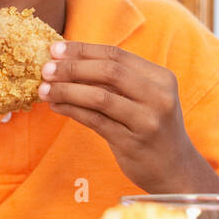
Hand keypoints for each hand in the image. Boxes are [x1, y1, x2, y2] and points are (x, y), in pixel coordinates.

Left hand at [38, 41, 214, 190]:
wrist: (175, 169)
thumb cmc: (149, 126)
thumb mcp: (143, 98)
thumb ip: (114, 80)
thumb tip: (65, 60)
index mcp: (161, 78)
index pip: (116, 55)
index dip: (82, 49)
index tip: (54, 48)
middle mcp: (159, 96)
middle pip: (108, 71)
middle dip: (71, 67)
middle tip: (45, 69)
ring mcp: (148, 120)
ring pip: (99, 97)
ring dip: (66, 90)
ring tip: (43, 89)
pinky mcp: (133, 142)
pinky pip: (95, 121)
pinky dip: (71, 110)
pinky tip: (55, 106)